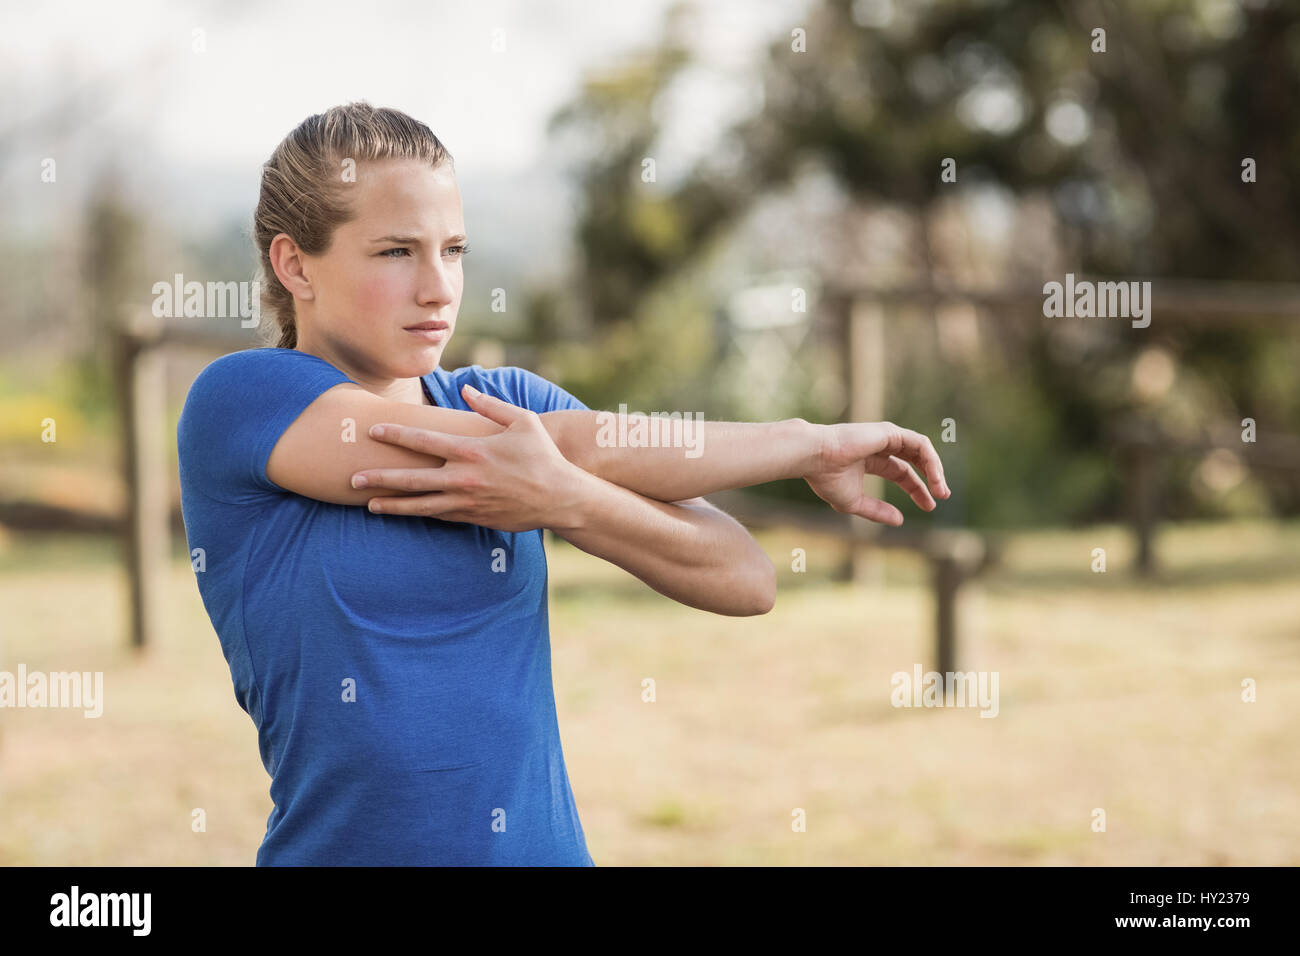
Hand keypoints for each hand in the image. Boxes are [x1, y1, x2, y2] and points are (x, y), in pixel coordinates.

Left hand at [351, 384, 587, 531]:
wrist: (560, 498)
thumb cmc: (543, 456)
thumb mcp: (522, 421)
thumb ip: (490, 405)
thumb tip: (467, 388)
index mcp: (472, 451)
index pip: (425, 442)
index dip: (396, 435)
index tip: (374, 430)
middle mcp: (465, 479)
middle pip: (412, 479)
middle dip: (380, 478)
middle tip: (353, 478)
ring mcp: (468, 502)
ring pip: (421, 505)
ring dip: (393, 504)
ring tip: (368, 504)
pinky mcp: (474, 518)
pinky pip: (440, 516)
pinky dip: (419, 514)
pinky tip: (403, 513)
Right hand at [804, 421, 950, 525]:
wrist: (815, 457)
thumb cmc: (827, 479)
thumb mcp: (855, 502)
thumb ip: (877, 511)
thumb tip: (900, 521)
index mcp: (870, 461)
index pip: (902, 474)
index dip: (917, 489)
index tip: (930, 505)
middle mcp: (880, 446)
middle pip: (914, 461)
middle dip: (931, 478)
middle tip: (943, 496)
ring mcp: (886, 437)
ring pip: (921, 451)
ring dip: (935, 470)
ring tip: (941, 491)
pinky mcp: (890, 432)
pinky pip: (920, 444)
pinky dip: (931, 460)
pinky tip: (935, 477)